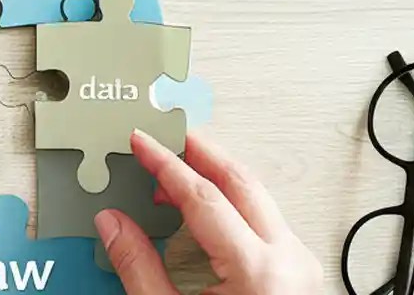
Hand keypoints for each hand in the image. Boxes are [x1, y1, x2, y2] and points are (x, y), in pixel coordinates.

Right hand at [95, 130, 322, 293]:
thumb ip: (138, 268)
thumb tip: (112, 224)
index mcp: (258, 270)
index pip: (202, 195)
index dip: (165, 164)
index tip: (141, 142)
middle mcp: (289, 261)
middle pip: (240, 181)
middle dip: (198, 152)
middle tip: (162, 136)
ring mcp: (301, 267)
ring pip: (258, 197)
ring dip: (215, 178)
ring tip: (174, 174)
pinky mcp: (301, 276)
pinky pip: (265, 221)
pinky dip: (231, 205)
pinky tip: (203, 211)